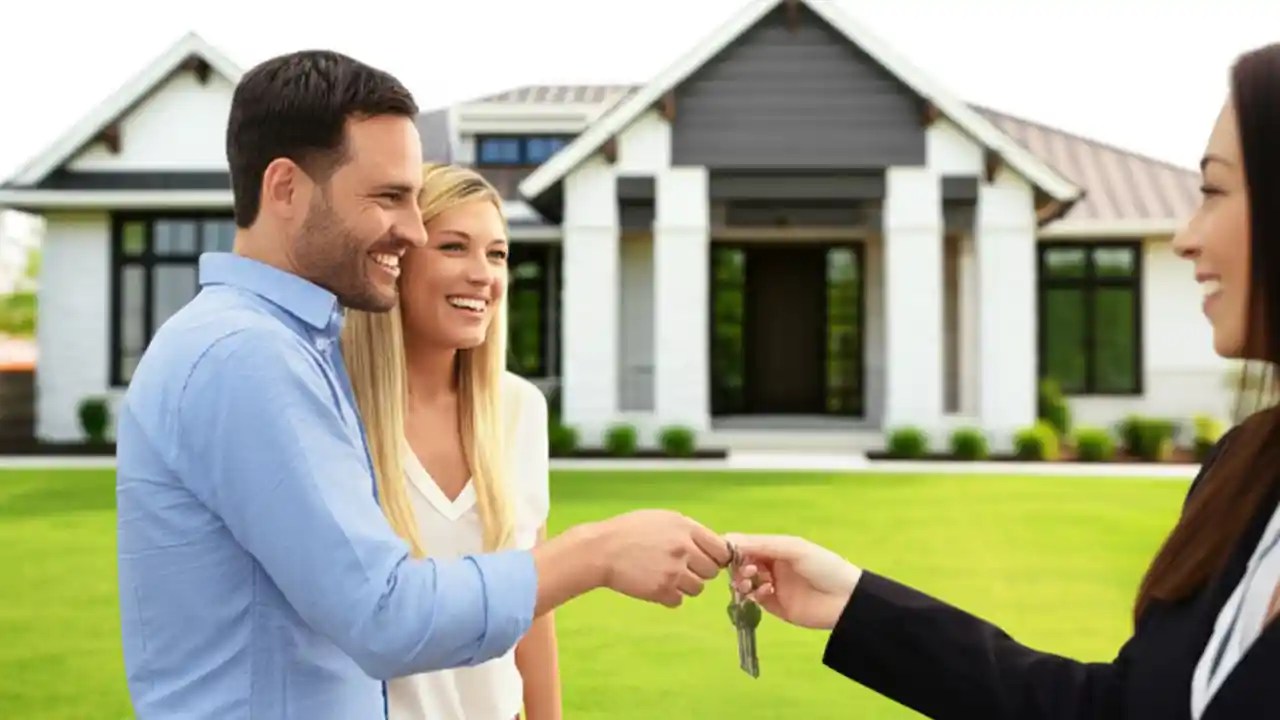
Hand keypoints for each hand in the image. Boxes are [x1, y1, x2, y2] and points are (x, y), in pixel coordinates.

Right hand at [594, 510, 731, 607]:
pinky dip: (669, 597)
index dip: (716, 557)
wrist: (601, 549)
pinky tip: (654, 585)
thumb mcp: (661, 519)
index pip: (722, 550)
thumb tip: (712, 545)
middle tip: (680, 568)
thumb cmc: (629, 531)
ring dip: (684, 586)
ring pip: (697, 589)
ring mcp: (673, 571)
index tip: (707, 560)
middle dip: (699, 572)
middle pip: (712, 572)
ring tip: (665, 576)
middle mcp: (684, 549)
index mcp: (686, 528)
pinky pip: (678, 601)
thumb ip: (688, 531)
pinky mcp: (661, 590)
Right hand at [724, 533, 861, 629]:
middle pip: (743, 564)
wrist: (846, 600)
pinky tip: (765, 592)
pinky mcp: (775, 606)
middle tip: (746, 570)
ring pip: (746, 582)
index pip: (747, 545)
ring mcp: (773, 586)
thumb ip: (762, 544)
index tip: (723, 552)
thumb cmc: (824, 566)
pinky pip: (755, 599)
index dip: (734, 548)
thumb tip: (728, 539)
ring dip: (743, 581)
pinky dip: (755, 594)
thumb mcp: (793, 548)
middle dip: (738, 566)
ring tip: (750, 582)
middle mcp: (772, 566)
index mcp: (777, 548)